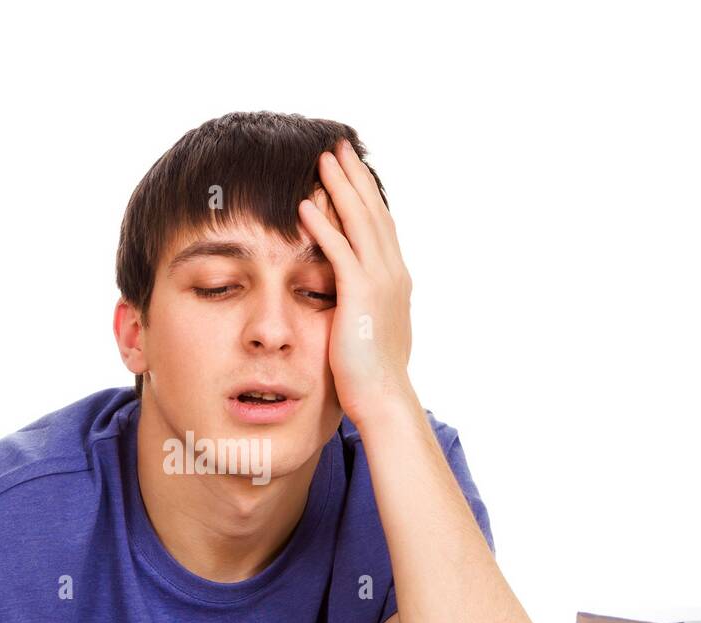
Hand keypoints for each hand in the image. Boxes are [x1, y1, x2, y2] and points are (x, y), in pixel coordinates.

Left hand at [298, 139, 415, 426]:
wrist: (384, 398)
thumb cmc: (370, 374)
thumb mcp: (368, 328)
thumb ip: (360, 303)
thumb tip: (347, 295)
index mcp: (394, 279)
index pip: (379, 225)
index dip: (364, 193)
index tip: (349, 168)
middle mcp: (392, 273)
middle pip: (372, 213)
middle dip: (354, 178)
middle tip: (338, 146)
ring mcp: (379, 283)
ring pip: (359, 223)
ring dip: (339, 189)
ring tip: (321, 161)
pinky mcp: (360, 296)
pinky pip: (339, 252)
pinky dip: (324, 225)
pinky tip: (306, 205)